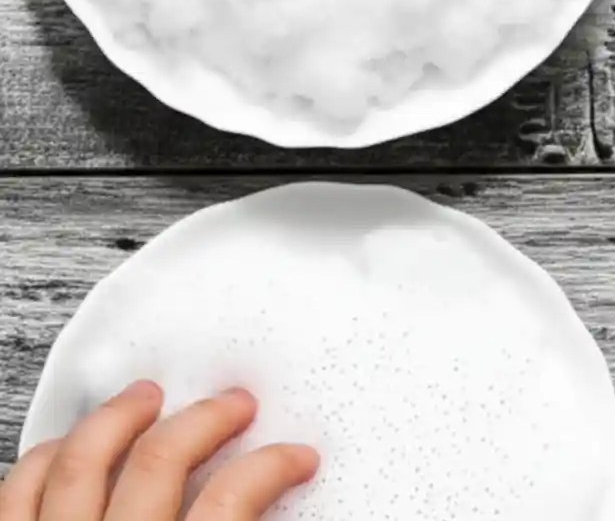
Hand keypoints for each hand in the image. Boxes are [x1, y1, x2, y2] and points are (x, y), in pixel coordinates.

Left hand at [1, 382, 318, 520]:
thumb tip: (285, 512)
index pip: (233, 498)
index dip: (273, 466)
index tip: (295, 457)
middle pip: (159, 459)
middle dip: (205, 420)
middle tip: (234, 404)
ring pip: (79, 462)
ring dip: (120, 419)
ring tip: (148, 396)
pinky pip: (15, 493)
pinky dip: (43, 460)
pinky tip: (67, 445)